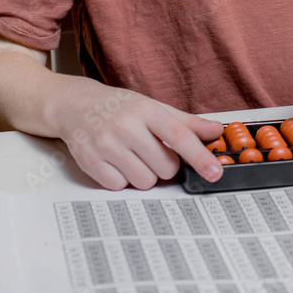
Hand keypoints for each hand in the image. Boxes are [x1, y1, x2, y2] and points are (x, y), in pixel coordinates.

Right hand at [47, 76, 224, 190]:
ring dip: (144, 175)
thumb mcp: (154, 107)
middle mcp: (126, 127)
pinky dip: (122, 180)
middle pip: (165, 168)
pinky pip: (120, 187)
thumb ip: (187, 123)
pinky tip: (117, 162)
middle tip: (152, 151)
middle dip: (165, 166)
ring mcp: (106, 145)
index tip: (215, 172)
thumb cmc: (119, 107)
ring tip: (133, 156)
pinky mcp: (90, 162)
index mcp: (146, 110)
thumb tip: (217, 131)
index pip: (179, 136)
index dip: (199, 156)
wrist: (75, 105)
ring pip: (144, 181)